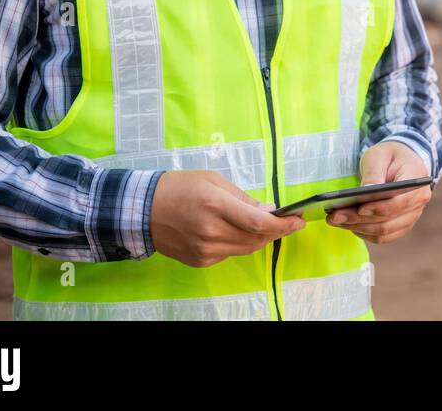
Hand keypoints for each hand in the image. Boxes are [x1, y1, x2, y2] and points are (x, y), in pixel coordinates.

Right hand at [150, 170, 303, 267]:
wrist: (142, 210)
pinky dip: (240, 243)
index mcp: (215, 205)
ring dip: (261, 238)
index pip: (259, 223)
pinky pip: (230, 253)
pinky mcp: (200, 261)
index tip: (299, 220)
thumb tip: (268, 210)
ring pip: (246, 249)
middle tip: (290, 222)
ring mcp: (205, 250)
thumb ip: (243, 198)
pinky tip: (238, 231)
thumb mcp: (213, 180)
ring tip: (267, 225)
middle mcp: (211, 231)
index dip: (284, 224)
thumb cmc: (179, 187)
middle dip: (278, 231)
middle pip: (257, 239)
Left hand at [326, 142, 432, 243]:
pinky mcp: (401, 225)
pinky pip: (383, 237)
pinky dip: (364, 233)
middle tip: (334, 216)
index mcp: (417, 183)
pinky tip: (348, 225)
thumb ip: (374, 173)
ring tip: (336, 220)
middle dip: (359, 220)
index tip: (359, 208)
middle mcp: (418, 204)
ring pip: (384, 232)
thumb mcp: (379, 155)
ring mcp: (411, 217)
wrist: (402, 161)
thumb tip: (365, 192)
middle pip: (388, 220)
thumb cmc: (390, 156)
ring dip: (358, 228)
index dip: (379, 208)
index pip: (399, 202)